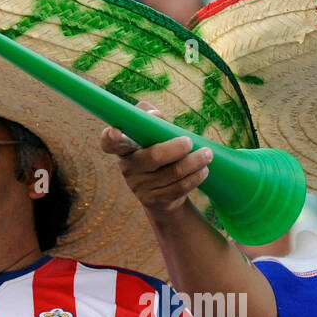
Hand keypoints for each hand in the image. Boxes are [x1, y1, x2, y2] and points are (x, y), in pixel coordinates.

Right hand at [101, 102, 212, 216]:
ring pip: (173, 172)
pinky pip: (179, 188)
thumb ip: (149, 118)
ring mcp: (139, 187)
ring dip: (195, 162)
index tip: (115, 131)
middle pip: (154, 156)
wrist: (163, 193)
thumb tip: (154, 115)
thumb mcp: (151, 135)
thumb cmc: (158, 153)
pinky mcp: (154, 201)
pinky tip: (203, 170)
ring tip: (207, 154)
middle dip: (177, 148)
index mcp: (124, 148)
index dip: (110, 138)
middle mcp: (128, 168)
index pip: (109, 143)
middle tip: (190, 141)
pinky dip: (195, 177)